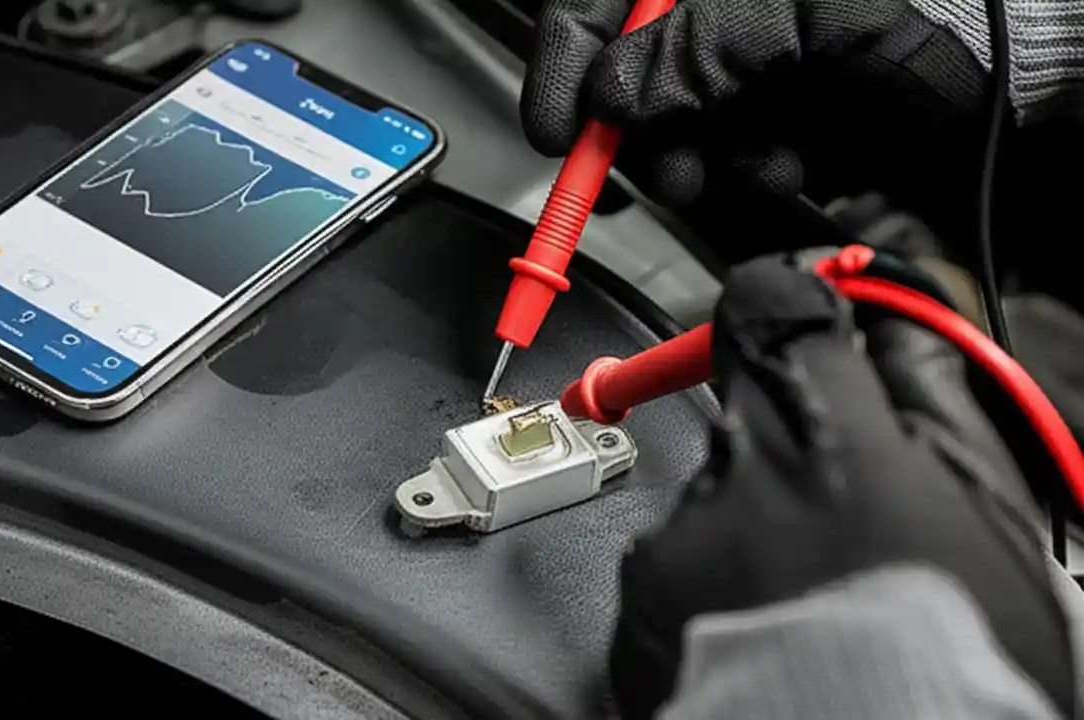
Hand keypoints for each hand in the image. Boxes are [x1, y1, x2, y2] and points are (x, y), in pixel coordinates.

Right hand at [522, 0, 990, 235]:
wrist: (1003, 69)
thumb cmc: (916, 3)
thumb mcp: (778, 13)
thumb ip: (684, 54)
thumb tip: (607, 102)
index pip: (593, 4)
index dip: (562, 66)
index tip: (556, 134)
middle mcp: (714, 14)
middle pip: (627, 77)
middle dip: (644, 134)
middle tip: (669, 167)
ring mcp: (746, 61)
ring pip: (676, 125)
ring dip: (705, 159)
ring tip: (759, 160)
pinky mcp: (775, 109)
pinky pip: (728, 151)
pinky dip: (748, 168)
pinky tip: (788, 160)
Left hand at [609, 255, 1072, 717]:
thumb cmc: (952, 657)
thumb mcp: (985, 507)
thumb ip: (930, 390)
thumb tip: (896, 322)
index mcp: (826, 426)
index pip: (775, 303)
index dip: (794, 301)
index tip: (808, 307)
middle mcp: (736, 466)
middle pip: (748, 405)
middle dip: (794, 437)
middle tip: (848, 511)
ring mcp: (682, 533)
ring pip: (718, 490)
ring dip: (759, 522)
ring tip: (815, 594)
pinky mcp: (644, 594)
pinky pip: (678, 558)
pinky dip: (714, 581)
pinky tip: (766, 622)